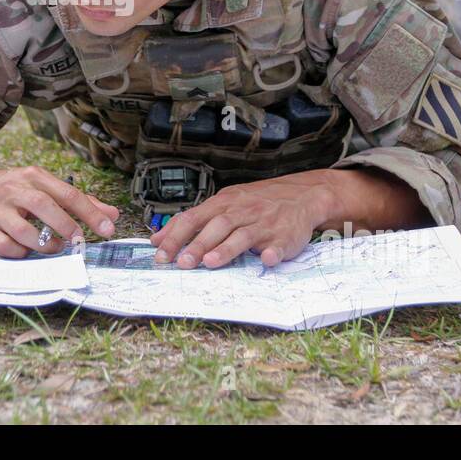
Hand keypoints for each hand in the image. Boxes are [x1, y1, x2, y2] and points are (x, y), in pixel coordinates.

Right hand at [0, 165, 118, 257]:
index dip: (90, 213)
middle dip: (66, 226)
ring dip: (44, 245)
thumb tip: (111, 215)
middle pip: (44, 206)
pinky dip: (21, 253)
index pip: (67, 193)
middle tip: (79, 241)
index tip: (107, 229)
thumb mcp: (44, 186)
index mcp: (33, 177)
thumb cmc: (15, 190)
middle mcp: (14, 191)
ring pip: (23, 231)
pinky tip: (28, 250)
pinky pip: (6, 247)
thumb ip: (78, 201)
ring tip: (55, 248)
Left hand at [150, 172, 334, 269]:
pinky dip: (272, 253)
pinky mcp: (285, 236)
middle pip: (216, 226)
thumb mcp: (224, 204)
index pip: (193, 218)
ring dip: (226, 249)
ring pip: (242, 235)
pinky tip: (266, 260)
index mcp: (223, 203)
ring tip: (211, 263)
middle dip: (197, 245)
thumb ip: (194, 221)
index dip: (175, 236)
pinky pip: (279, 245)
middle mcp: (241, 211)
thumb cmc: (255, 203)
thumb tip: (159, 239)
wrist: (301, 195)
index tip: (159, 254)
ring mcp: (263, 224)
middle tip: (182, 264)